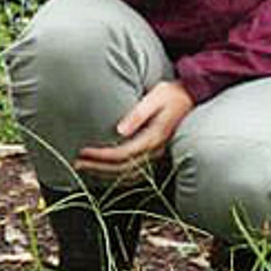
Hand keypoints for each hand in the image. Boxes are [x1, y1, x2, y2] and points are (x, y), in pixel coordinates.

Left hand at [74, 81, 193, 180]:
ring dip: (106, 175)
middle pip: (123, 168)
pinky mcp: (155, 154)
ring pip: (129, 175)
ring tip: (86, 170)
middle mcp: (155, 150)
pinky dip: (118, 177)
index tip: (83, 151)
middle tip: (77, 163)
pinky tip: (104, 173)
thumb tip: (120, 130)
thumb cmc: (171, 94)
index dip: (101, 156)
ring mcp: (157, 155)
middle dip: (98, 168)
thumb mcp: (155, 97)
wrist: (192, 97)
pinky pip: (136, 173)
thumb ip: (138, 114)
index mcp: (154, 137)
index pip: (122, 154)